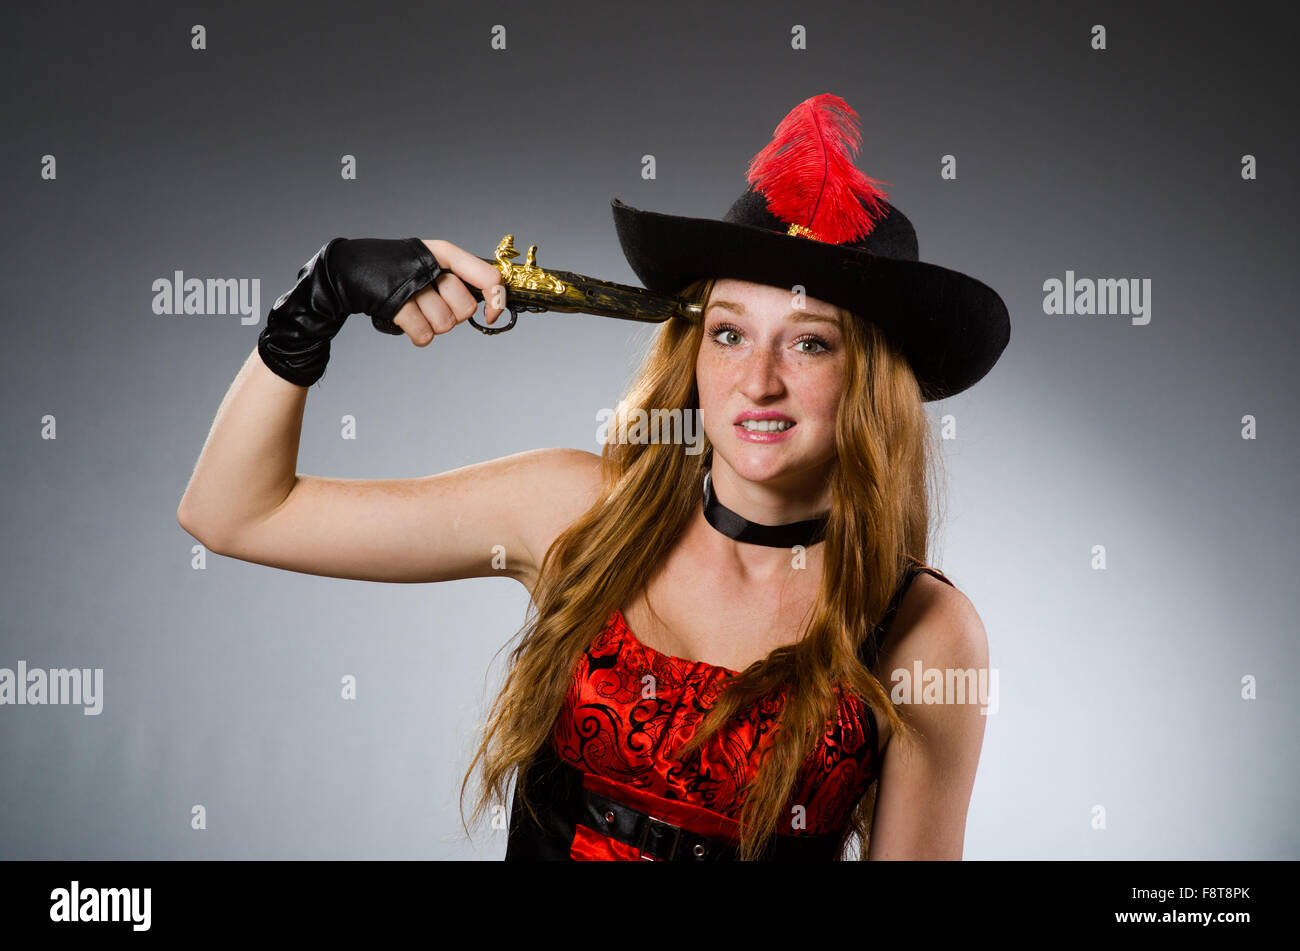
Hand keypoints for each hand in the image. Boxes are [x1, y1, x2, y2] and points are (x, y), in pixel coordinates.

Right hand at [388, 239, 505, 346]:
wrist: (349, 270)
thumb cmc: (397, 271)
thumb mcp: (429, 264)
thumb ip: (459, 277)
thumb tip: (492, 303)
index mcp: (445, 252)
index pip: (488, 277)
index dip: (497, 300)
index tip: (491, 315)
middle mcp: (431, 264)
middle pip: (466, 307)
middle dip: (452, 315)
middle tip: (431, 305)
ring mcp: (412, 282)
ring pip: (445, 323)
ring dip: (431, 325)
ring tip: (414, 310)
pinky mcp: (394, 302)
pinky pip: (424, 334)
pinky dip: (417, 334)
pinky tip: (407, 322)